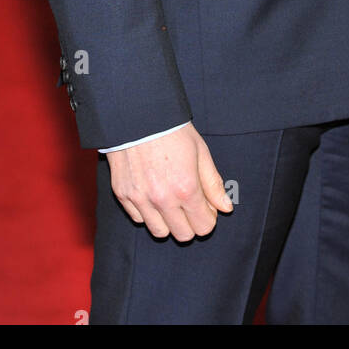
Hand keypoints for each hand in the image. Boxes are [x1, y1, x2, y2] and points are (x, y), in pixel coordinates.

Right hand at [106, 122, 233, 240]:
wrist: (137, 114)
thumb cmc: (172, 130)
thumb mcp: (200, 152)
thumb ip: (213, 184)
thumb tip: (225, 208)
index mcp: (186, 188)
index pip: (204, 227)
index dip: (208, 217)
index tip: (206, 206)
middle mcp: (162, 199)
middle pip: (183, 235)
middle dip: (190, 222)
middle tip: (189, 203)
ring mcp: (140, 199)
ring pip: (159, 232)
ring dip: (168, 221)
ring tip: (169, 200)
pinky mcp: (123, 195)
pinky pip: (138, 219)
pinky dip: (147, 212)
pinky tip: (151, 193)